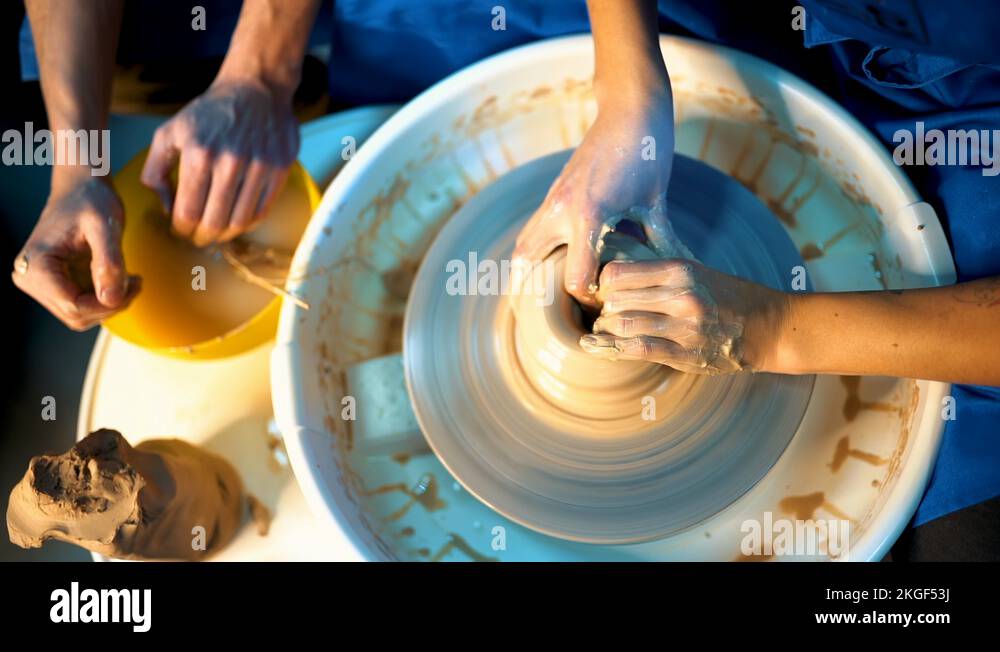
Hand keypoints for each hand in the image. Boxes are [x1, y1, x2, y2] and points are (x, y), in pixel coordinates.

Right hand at [12, 171, 139, 330]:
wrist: (81, 187)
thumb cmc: (91, 199)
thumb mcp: (105, 225)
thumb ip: (109, 262)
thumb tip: (110, 299)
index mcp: (35, 265)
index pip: (75, 307)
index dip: (109, 304)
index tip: (135, 283)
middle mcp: (29, 278)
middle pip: (77, 315)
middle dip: (111, 304)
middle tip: (136, 281)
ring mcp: (39, 284)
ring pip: (80, 316)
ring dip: (110, 303)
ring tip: (130, 278)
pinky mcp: (53, 285)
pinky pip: (82, 306)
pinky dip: (105, 298)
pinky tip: (120, 278)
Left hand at [140, 76, 298, 247]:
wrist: (256, 90)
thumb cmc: (210, 113)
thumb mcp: (170, 132)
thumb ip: (155, 168)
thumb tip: (164, 205)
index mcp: (198, 154)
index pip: (188, 212)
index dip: (182, 229)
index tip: (180, 230)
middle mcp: (230, 162)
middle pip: (214, 222)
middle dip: (202, 237)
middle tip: (199, 238)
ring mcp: (258, 166)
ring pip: (240, 221)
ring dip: (226, 234)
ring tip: (218, 232)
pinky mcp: (280, 169)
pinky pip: (262, 210)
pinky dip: (248, 223)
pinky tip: (238, 219)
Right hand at [512, 91, 690, 307]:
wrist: (629, 107)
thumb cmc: (648, 152)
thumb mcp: (656, 202)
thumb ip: (663, 242)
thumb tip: (685, 272)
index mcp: (588, 215)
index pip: (575, 278)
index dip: (590, 298)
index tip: (607, 302)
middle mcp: (560, 209)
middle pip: (527, 264)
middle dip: (538, 292)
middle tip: (559, 310)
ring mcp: (551, 199)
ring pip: (522, 246)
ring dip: (527, 272)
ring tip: (544, 294)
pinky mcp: (552, 194)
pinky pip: (530, 231)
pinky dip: (533, 252)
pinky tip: (551, 265)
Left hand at [579, 259, 789, 373]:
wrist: (768, 327)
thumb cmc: (726, 297)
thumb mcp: (694, 271)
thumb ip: (656, 274)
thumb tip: (610, 277)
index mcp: (679, 269)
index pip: (617, 273)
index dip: (602, 285)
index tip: (604, 293)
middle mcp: (681, 295)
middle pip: (615, 299)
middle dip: (602, 310)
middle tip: (602, 315)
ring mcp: (684, 326)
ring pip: (622, 325)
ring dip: (607, 331)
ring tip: (606, 332)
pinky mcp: (686, 353)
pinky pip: (638, 349)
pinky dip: (614, 348)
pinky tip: (603, 347)